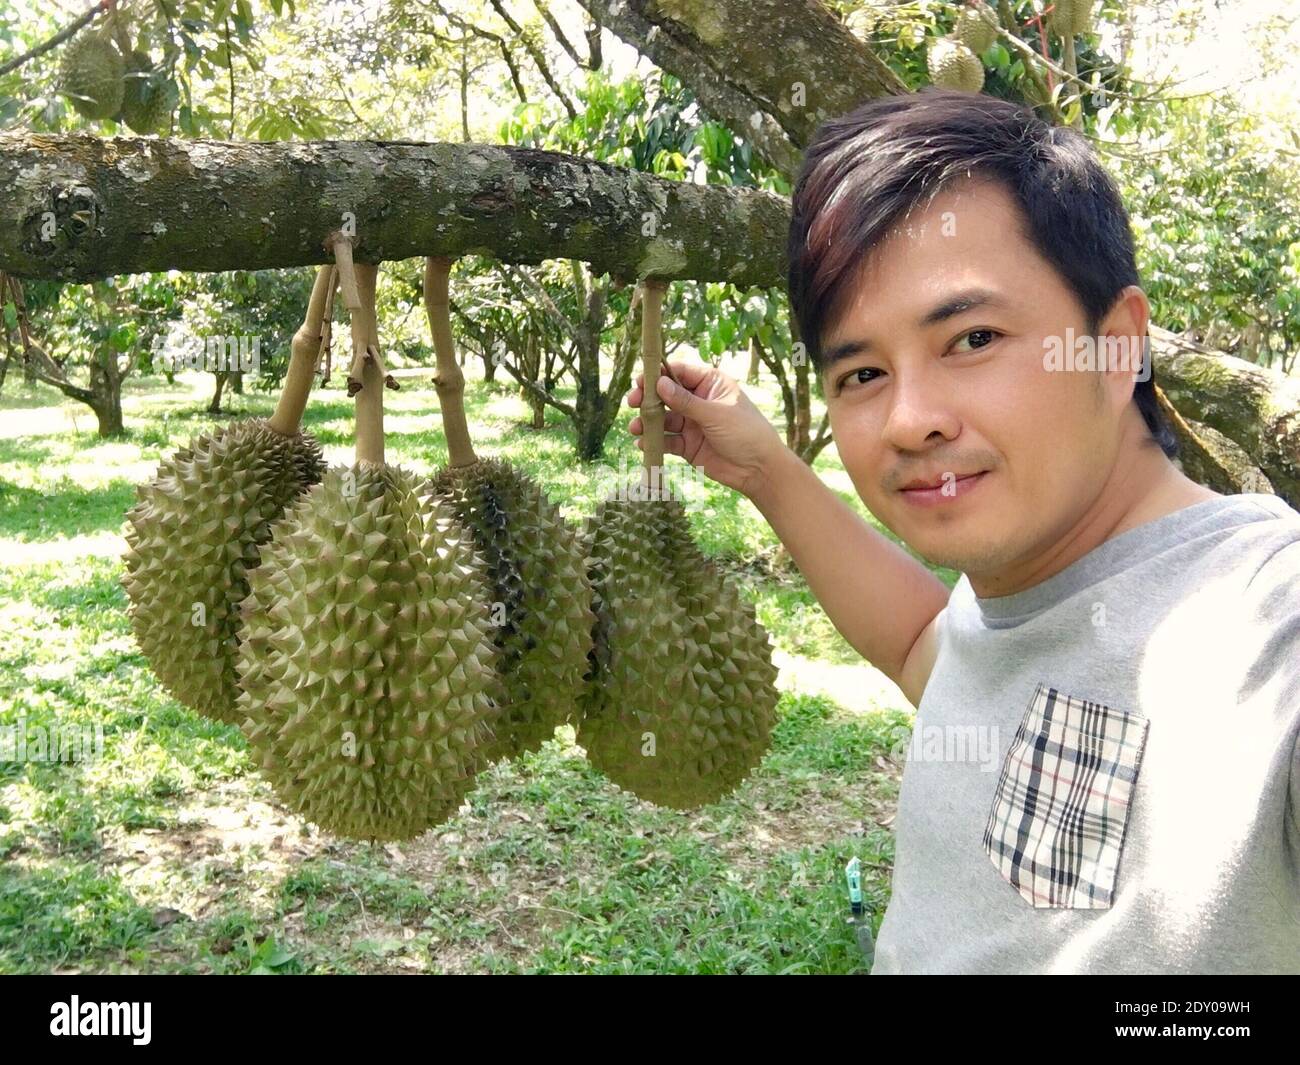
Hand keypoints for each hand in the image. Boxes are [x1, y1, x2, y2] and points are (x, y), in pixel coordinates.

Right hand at [626, 358, 787, 498]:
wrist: (758, 469)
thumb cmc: (746, 432)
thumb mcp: (715, 413)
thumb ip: (686, 401)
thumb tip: (659, 384)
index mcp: (710, 384)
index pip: (679, 373)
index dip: (659, 375)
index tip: (640, 381)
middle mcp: (699, 401)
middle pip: (666, 395)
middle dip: (648, 399)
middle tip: (632, 402)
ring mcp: (692, 423)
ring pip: (663, 419)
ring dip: (648, 422)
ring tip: (635, 428)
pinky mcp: (688, 445)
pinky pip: (667, 441)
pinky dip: (655, 442)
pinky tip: (643, 444)